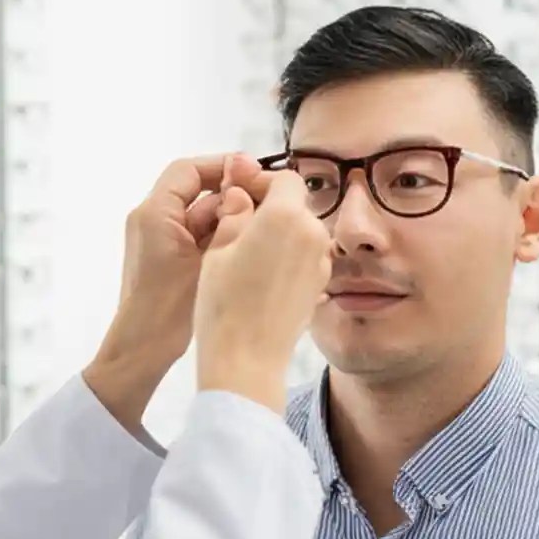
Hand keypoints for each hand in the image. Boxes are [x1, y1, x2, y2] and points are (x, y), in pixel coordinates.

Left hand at [84, 154, 260, 432]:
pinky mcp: (164, 256)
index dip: (222, 166)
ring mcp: (156, 238)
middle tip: (263, 201)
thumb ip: (222, 218)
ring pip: (198, 213)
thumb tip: (241, 190)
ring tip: (258, 225)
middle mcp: (150, 219)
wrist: (143, 346)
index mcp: (154, 213)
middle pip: (195, 190)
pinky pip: (194, 234)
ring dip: (226, 216)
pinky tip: (243, 244)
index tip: (254, 173)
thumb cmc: (170, 305)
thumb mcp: (205, 257)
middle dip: (229, 194)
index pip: (189, 170)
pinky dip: (217, 235)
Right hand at [193, 164, 331, 412]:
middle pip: (294, 203)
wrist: (246, 360)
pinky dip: (286, 255)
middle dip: (268, 205)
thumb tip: (240, 190)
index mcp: (285, 216)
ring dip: (277, 231)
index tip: (239, 191)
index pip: (283, 178)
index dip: (260, 180)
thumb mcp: (218, 248)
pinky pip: (304, 256)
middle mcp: (312, 234)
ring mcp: (320, 261)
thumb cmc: (225, 306)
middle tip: (236, 220)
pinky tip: (260, 274)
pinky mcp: (320, 285)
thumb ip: (234, 211)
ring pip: (300, 230)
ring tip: (245, 251)